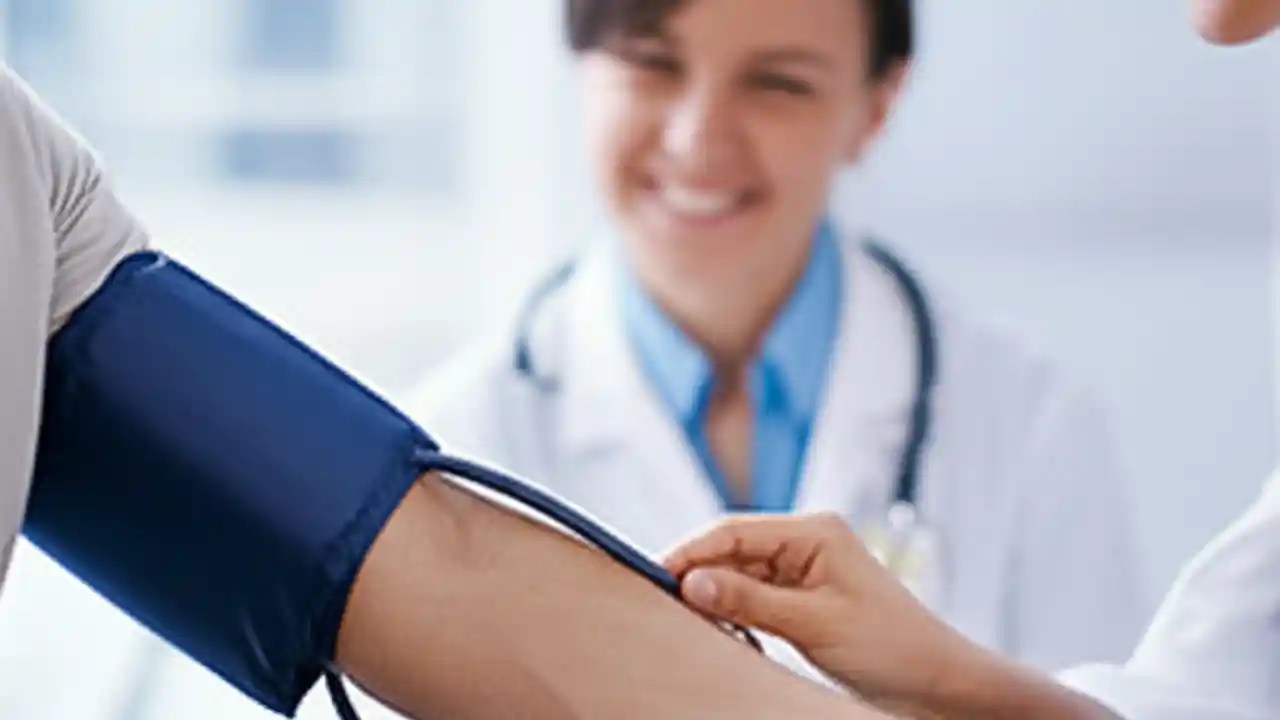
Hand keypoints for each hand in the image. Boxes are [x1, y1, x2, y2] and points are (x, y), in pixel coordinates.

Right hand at [663, 513, 971, 708]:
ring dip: (715, 596)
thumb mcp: (813, 624)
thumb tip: (690, 582)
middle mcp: (807, 540)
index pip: (731, 530)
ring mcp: (806, 567)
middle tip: (662, 606)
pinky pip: (754, 594)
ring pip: (739, 572)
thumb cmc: (890, 648)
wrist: (939, 684)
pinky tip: (723, 632)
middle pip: (730, 547)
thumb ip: (748, 600)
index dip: (688, 553)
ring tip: (691, 624)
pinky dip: (735, 612)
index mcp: (814, 530)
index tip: (653, 579)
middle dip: (696, 574)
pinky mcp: (806, 595)